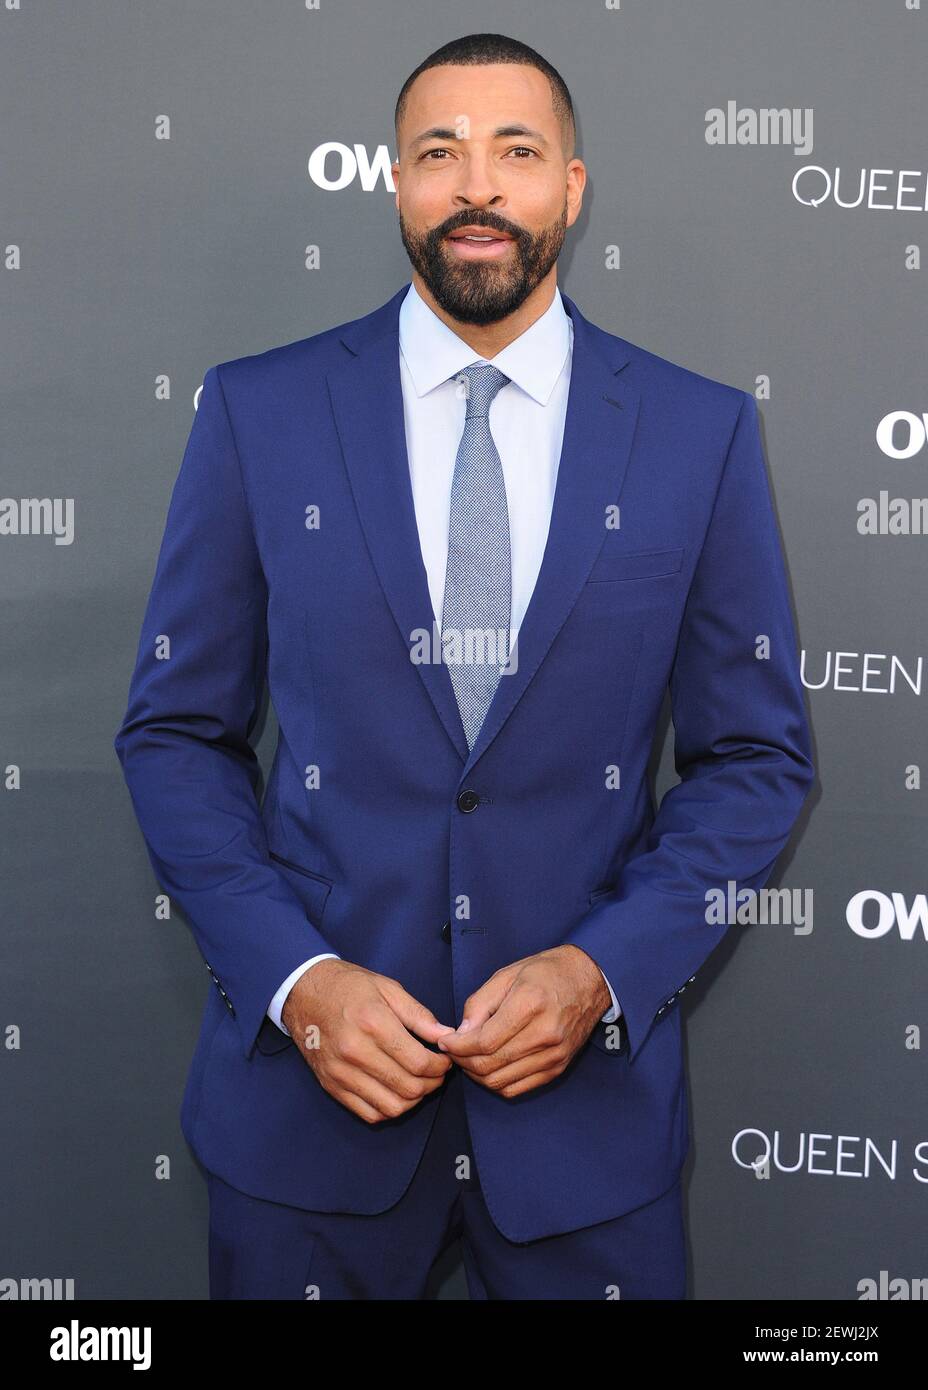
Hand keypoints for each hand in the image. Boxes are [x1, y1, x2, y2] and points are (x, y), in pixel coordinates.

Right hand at [282, 959, 455, 1122]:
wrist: (302, 992)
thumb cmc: (349, 986)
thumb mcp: (388, 988)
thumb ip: (419, 1015)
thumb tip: (446, 1037)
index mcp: (373, 1023)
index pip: (419, 1063)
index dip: (441, 1066)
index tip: (445, 1059)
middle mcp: (355, 1051)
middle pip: (408, 1087)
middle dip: (432, 1084)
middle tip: (437, 1072)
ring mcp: (340, 1072)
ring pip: (391, 1107)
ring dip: (413, 1100)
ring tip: (419, 1083)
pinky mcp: (331, 1085)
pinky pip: (368, 1113)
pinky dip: (389, 1109)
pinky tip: (395, 1091)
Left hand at [436, 945, 610, 1097]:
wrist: (590, 980)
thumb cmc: (546, 972)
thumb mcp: (507, 974)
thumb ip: (480, 1004)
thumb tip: (460, 1034)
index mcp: (530, 1004)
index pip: (483, 1042)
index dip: (457, 1047)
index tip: (445, 1041)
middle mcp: (545, 1034)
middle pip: (490, 1065)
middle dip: (463, 1062)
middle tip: (453, 1051)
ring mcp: (554, 1055)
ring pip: (501, 1081)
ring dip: (477, 1075)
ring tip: (468, 1059)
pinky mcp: (558, 1068)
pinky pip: (518, 1088)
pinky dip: (497, 1083)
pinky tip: (489, 1067)